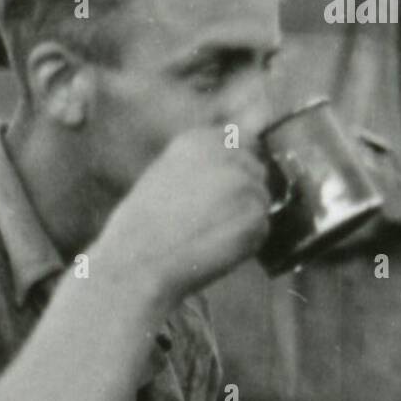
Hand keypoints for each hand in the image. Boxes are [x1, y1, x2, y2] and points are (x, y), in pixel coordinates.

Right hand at [97, 125, 271, 309]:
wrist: (138, 260)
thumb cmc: (141, 229)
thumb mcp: (165, 176)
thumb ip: (201, 166)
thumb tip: (231, 171)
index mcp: (200, 140)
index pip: (241, 141)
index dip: (237, 169)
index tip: (224, 193)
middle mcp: (227, 154)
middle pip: (257, 171)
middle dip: (244, 195)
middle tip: (212, 223)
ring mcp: (246, 184)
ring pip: (261, 201)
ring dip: (244, 221)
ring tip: (207, 237)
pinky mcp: (256, 215)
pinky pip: (262, 231)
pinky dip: (246, 244)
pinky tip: (214, 250)